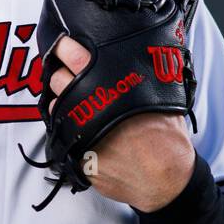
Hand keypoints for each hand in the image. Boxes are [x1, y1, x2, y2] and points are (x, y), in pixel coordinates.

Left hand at [48, 36, 195, 211]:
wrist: (165, 180)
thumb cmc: (166, 138)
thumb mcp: (162, 96)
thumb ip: (142, 74)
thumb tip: (135, 54)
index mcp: (112, 87)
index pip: (76, 57)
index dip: (64, 47)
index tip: (61, 43)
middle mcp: (92, 107)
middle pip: (59, 80)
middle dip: (60, 73)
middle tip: (66, 71)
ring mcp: (81, 132)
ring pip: (56, 106)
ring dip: (62, 100)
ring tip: (76, 101)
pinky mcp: (76, 154)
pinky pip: (61, 134)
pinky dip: (67, 127)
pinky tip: (79, 125)